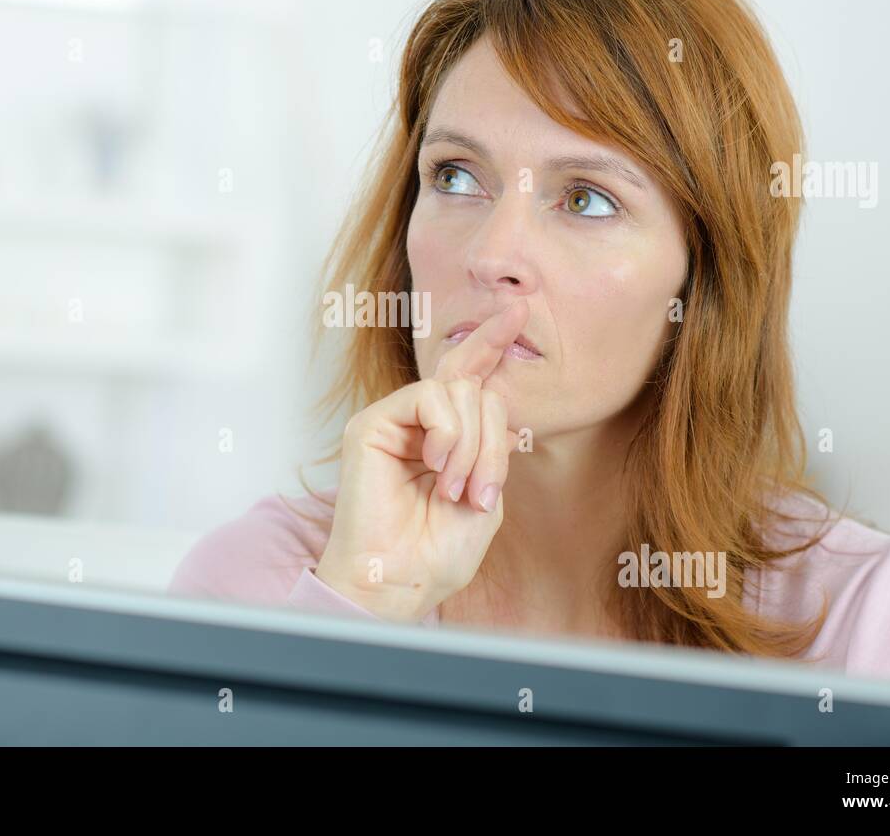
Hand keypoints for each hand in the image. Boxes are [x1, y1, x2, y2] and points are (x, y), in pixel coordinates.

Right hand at [315, 299, 528, 621]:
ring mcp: (394, 421)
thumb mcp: (486, 494)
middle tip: (481, 491)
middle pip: (476, 389)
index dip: (491, 343)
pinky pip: (429, 397)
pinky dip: (447, 432)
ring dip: (472, 446)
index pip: (470, 378)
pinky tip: (437, 466)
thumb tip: (498, 409)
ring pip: (457, 392)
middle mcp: (419, 423)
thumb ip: (493, 447)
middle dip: (491, 441)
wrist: (400, 580)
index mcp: (447, 437)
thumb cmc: (437, 550)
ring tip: (457, 489)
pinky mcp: (372, 424)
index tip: (517, 310)